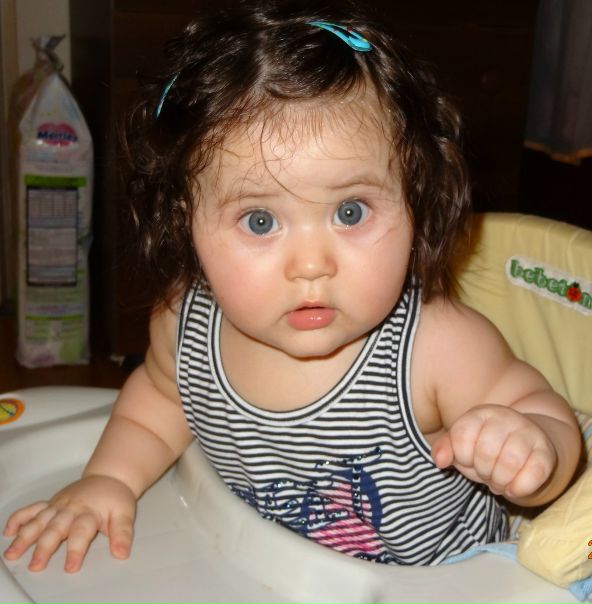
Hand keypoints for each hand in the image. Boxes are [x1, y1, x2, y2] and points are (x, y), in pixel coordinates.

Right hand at [3, 475, 135, 572]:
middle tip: (36, 565)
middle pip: (55, 528)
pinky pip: (32, 509)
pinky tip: (9, 531)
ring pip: (39, 520)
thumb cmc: (115, 497)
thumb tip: (122, 552)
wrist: (109, 476)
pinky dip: (19, 518)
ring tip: (13, 553)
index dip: (76, 550)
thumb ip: (122, 533)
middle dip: (44, 547)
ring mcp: (58, 505)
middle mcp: (71, 509)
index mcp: (89, 512)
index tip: (70, 567)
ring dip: (25, 536)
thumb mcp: (125, 514)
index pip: (81, 532)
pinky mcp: (51, 503)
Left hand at [431, 405, 556, 499]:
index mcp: (480, 414)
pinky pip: (533, 475)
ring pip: (509, 464)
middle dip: (482, 471)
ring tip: (499, 481)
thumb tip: (439, 461)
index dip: (462, 457)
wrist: (529, 446)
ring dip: (500, 481)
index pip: (461, 437)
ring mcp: (528, 433)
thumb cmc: (487, 449)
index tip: (468, 460)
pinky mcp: (546, 452)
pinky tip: (514, 488)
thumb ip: (446, 449)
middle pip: (485, 453)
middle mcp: (505, 418)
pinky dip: (519, 489)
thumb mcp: (463, 446)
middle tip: (486, 473)